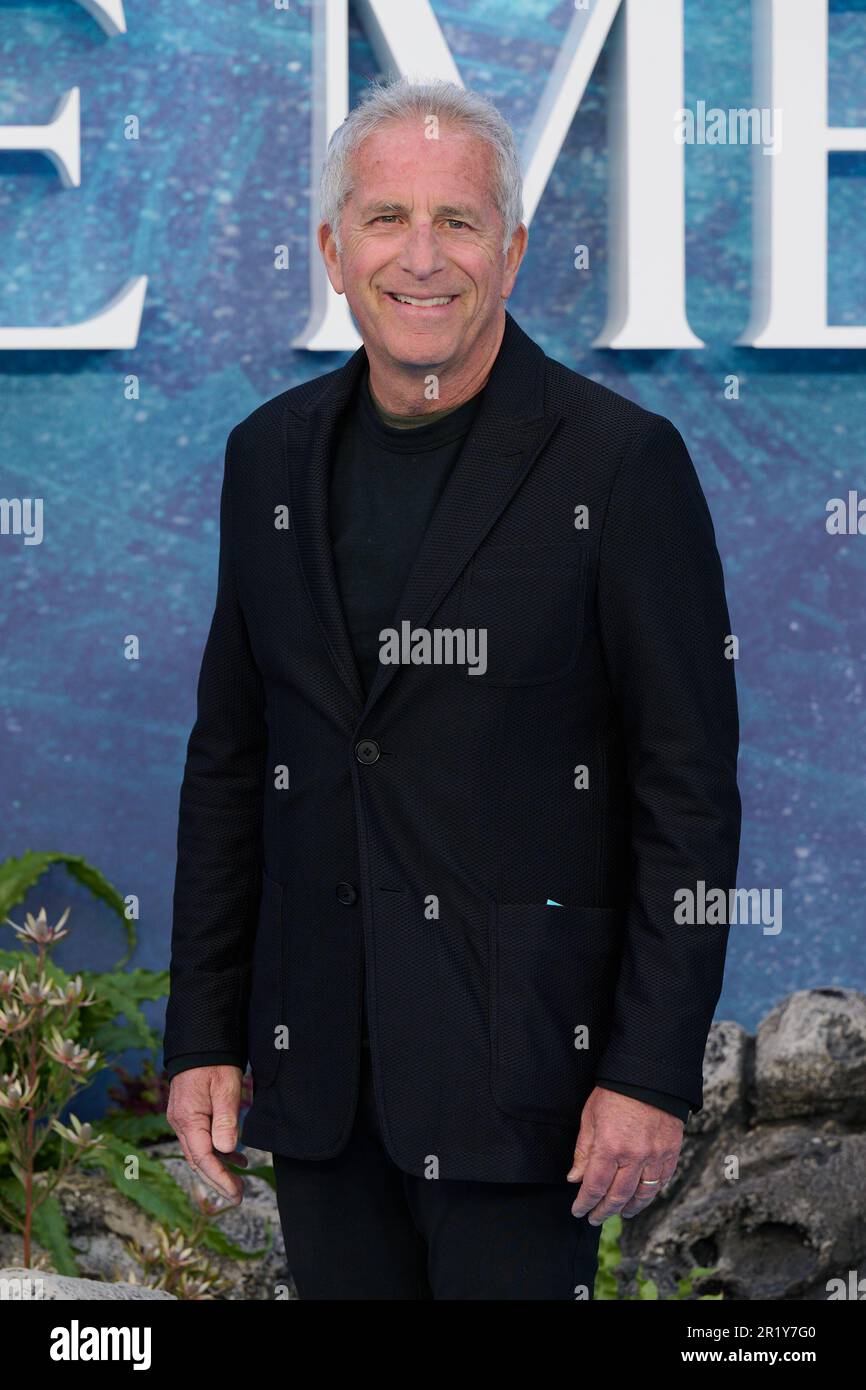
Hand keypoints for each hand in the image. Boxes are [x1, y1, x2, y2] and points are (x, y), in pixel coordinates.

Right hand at [166, 1065, 246, 1203]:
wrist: (201, 1040)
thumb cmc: (214, 1062)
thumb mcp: (226, 1088)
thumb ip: (226, 1119)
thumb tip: (226, 1150)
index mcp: (187, 1119)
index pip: (204, 1159)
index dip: (221, 1178)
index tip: (237, 1194)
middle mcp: (180, 1123)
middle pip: (198, 1161)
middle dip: (218, 1180)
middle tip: (238, 1196)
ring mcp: (182, 1119)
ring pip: (200, 1152)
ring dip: (219, 1166)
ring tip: (240, 1179)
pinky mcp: (189, 1114)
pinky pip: (202, 1139)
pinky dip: (218, 1150)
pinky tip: (236, 1156)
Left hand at [566, 1086, 683, 1223]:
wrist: (650, 1075)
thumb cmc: (615, 1092)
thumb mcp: (590, 1117)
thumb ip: (583, 1151)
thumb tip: (575, 1178)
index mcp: (610, 1147)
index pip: (595, 1186)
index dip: (585, 1203)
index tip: (578, 1210)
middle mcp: (634, 1156)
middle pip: (618, 1196)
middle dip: (604, 1211)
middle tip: (594, 1217)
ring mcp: (655, 1156)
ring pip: (642, 1194)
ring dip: (629, 1208)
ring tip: (620, 1213)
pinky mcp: (671, 1152)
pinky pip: (662, 1181)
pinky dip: (651, 1193)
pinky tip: (642, 1196)